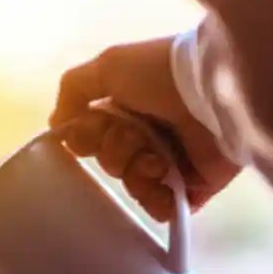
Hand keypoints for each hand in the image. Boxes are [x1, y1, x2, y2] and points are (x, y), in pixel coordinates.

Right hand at [49, 37, 239, 221]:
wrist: (215, 90)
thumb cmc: (160, 73)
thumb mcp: (109, 66)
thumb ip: (74, 89)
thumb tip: (57, 126)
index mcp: (126, 109)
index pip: (90, 137)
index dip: (88, 137)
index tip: (99, 125)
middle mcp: (146, 135)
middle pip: (109, 163)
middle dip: (118, 152)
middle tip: (139, 137)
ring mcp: (171, 162)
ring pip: (132, 187)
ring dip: (137, 176)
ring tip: (159, 163)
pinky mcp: (195, 185)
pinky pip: (163, 207)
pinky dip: (159, 203)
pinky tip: (166, 188)